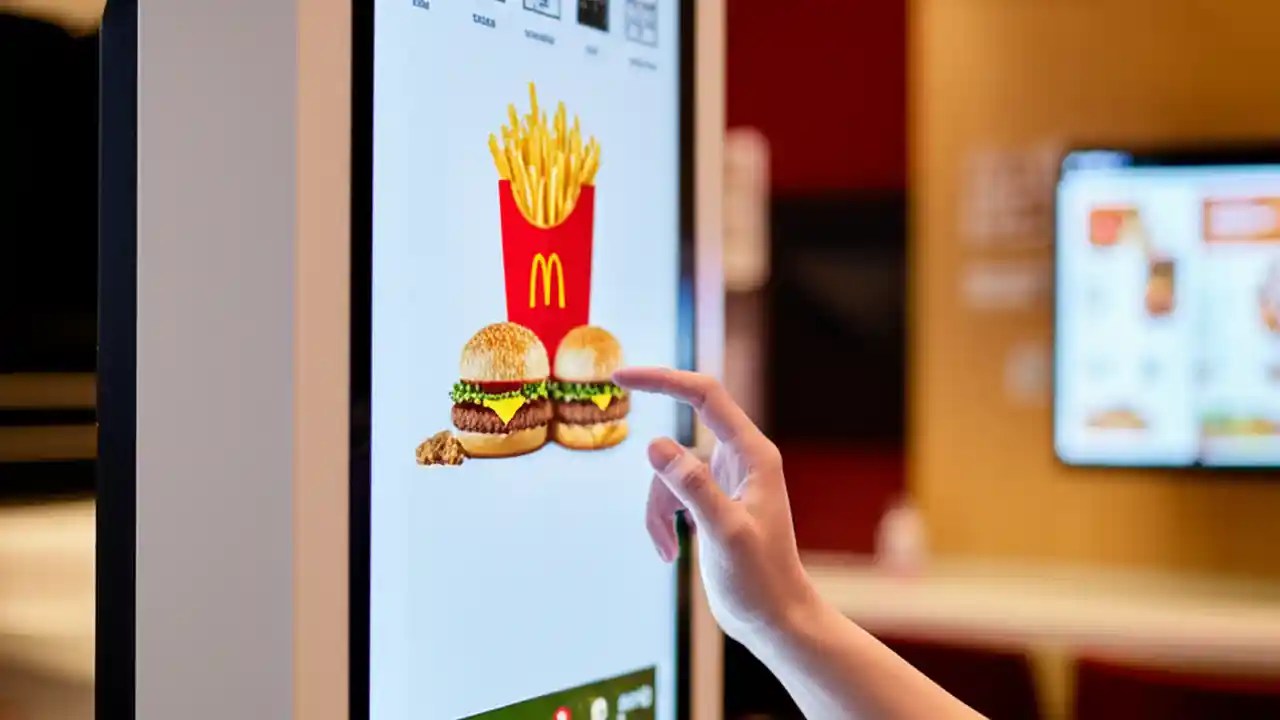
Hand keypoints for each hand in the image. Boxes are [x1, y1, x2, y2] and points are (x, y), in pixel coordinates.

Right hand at [613, 368, 816, 642]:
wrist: (774, 618)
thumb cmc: (760, 579)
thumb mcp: (724, 533)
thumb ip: (692, 487)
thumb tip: (654, 444)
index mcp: (753, 454)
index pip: (705, 396)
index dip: (664, 379)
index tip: (623, 376)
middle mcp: (741, 459)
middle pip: (682, 428)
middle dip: (654, 445)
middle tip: (617, 382)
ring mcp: (725, 479)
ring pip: (669, 472)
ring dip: (657, 508)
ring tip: (668, 548)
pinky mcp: (712, 501)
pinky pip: (671, 494)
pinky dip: (661, 520)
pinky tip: (670, 552)